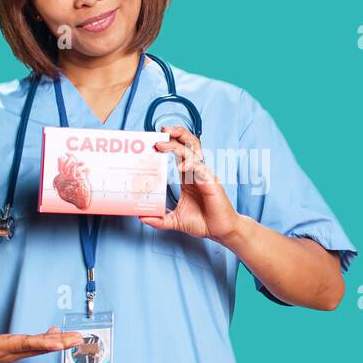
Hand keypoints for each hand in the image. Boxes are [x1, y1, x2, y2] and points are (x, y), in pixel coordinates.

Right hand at [0, 322, 84, 362]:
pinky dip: (48, 340)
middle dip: (60, 343)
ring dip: (59, 342)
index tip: (60, 344)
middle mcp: (12, 353)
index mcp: (1, 348)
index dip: (43, 344)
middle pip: (39, 348)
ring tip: (76, 338)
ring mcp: (16, 353)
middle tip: (78, 339)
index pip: (26, 345)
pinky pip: (36, 346)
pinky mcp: (17, 351)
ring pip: (40, 348)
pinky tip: (57, 333)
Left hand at [140, 125, 242, 242]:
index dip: (168, 143)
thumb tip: (141, 217)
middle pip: (188, 144)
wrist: (220, 231)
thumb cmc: (202, 222)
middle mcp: (196, 172)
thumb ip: (159, 219)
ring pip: (194, 150)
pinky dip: (190, 164)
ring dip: (181, 140)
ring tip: (167, 137)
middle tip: (161, 130)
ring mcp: (204, 175)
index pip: (179, 152)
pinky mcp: (211, 182)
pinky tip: (181, 167)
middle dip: (176, 133)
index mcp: (187, 176)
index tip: (153, 140)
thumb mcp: (175, 220)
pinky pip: (200, 167)